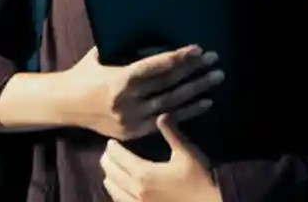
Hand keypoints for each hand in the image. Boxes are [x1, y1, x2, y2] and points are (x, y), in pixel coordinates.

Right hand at [62, 44, 222, 140]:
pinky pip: (166, 121)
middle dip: (194, 72)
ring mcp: (132, 119)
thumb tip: (151, 34)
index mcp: (119, 79)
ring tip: (215, 78)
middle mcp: (127, 102)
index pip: (156, 67)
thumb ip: (125, 49)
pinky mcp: (134, 132)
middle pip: (168, 85)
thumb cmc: (84, 73)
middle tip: (215, 61)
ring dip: (196, 91)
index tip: (197, 49)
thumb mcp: (101, 55)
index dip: (178, 58)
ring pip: (172, 104)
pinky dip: (187, 112)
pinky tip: (205, 102)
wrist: (64, 105)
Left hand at [100, 114, 221, 201]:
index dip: (112, 148)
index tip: (111, 142)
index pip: (119, 158)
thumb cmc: (200, 179)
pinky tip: (119, 189)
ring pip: (113, 189)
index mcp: (144, 174)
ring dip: (109, 177)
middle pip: (112, 173)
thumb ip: (172, 133)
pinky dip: (116, 192)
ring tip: (110, 169)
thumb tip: (161, 114)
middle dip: (107, 161)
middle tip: (108, 152)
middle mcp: (136, 191)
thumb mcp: (187, 153)